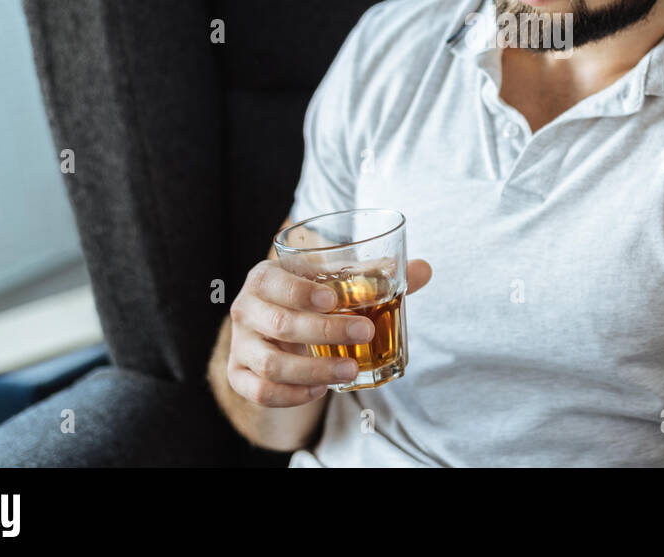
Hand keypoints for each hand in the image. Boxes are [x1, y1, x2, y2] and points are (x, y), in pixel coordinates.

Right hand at [226, 247, 431, 406]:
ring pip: (271, 364)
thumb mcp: (332, 281)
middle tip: (364, 334)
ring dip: (313, 370)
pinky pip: (260, 391)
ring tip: (350, 372)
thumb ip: (374, 275)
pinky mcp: (239, 374)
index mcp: (265, 277)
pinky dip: (291, 395)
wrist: (273, 324)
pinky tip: (319, 390)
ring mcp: (240, 344)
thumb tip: (425, 269)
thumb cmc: (308, 296)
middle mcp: (246, 308)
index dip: (303, 292)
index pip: (276, 282)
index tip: (336, 300)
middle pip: (280, 324)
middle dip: (325, 332)